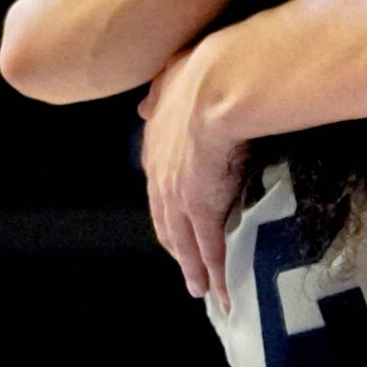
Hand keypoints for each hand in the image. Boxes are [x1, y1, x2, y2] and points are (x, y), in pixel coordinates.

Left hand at [139, 42, 249, 305]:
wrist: (220, 84)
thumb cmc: (205, 70)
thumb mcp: (173, 77)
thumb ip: (161, 93)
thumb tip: (144, 103)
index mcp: (156, 143)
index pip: (158, 184)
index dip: (165, 205)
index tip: (173, 219)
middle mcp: (160, 175)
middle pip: (164, 220)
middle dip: (174, 245)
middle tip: (185, 266)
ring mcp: (179, 196)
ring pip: (184, 243)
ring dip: (192, 270)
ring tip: (201, 291)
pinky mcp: (202, 209)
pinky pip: (211, 251)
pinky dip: (215, 275)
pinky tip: (221, 296)